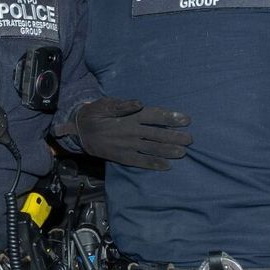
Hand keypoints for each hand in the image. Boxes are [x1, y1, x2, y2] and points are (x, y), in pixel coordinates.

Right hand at [67, 98, 192, 170]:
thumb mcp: (105, 104)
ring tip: (183, 153)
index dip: (171, 118)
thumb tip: (139, 103)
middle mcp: (130, 132)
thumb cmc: (95, 114)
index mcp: (129, 117)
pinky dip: (153, 164)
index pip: (154, 117)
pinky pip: (140, 161)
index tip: (187, 120)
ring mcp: (127, 146)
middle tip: (191, 140)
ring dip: (168, 151)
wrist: (78, 132)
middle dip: (175, 137)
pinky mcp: (123, 157)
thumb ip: (123, 105)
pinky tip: (166, 166)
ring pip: (152, 149)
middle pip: (157, 135)